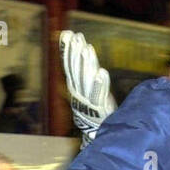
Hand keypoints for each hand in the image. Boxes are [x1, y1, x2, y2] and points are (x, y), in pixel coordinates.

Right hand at [59, 30, 115, 147]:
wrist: (96, 135)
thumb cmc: (95, 108)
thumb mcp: (89, 88)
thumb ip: (85, 70)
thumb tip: (83, 48)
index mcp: (75, 87)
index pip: (69, 65)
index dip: (67, 50)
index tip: (67, 34)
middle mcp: (78, 93)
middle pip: (75, 70)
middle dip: (75, 52)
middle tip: (77, 37)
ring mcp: (88, 101)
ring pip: (85, 80)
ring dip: (86, 63)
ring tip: (87, 48)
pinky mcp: (100, 109)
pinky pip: (99, 95)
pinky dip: (100, 84)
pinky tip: (101, 72)